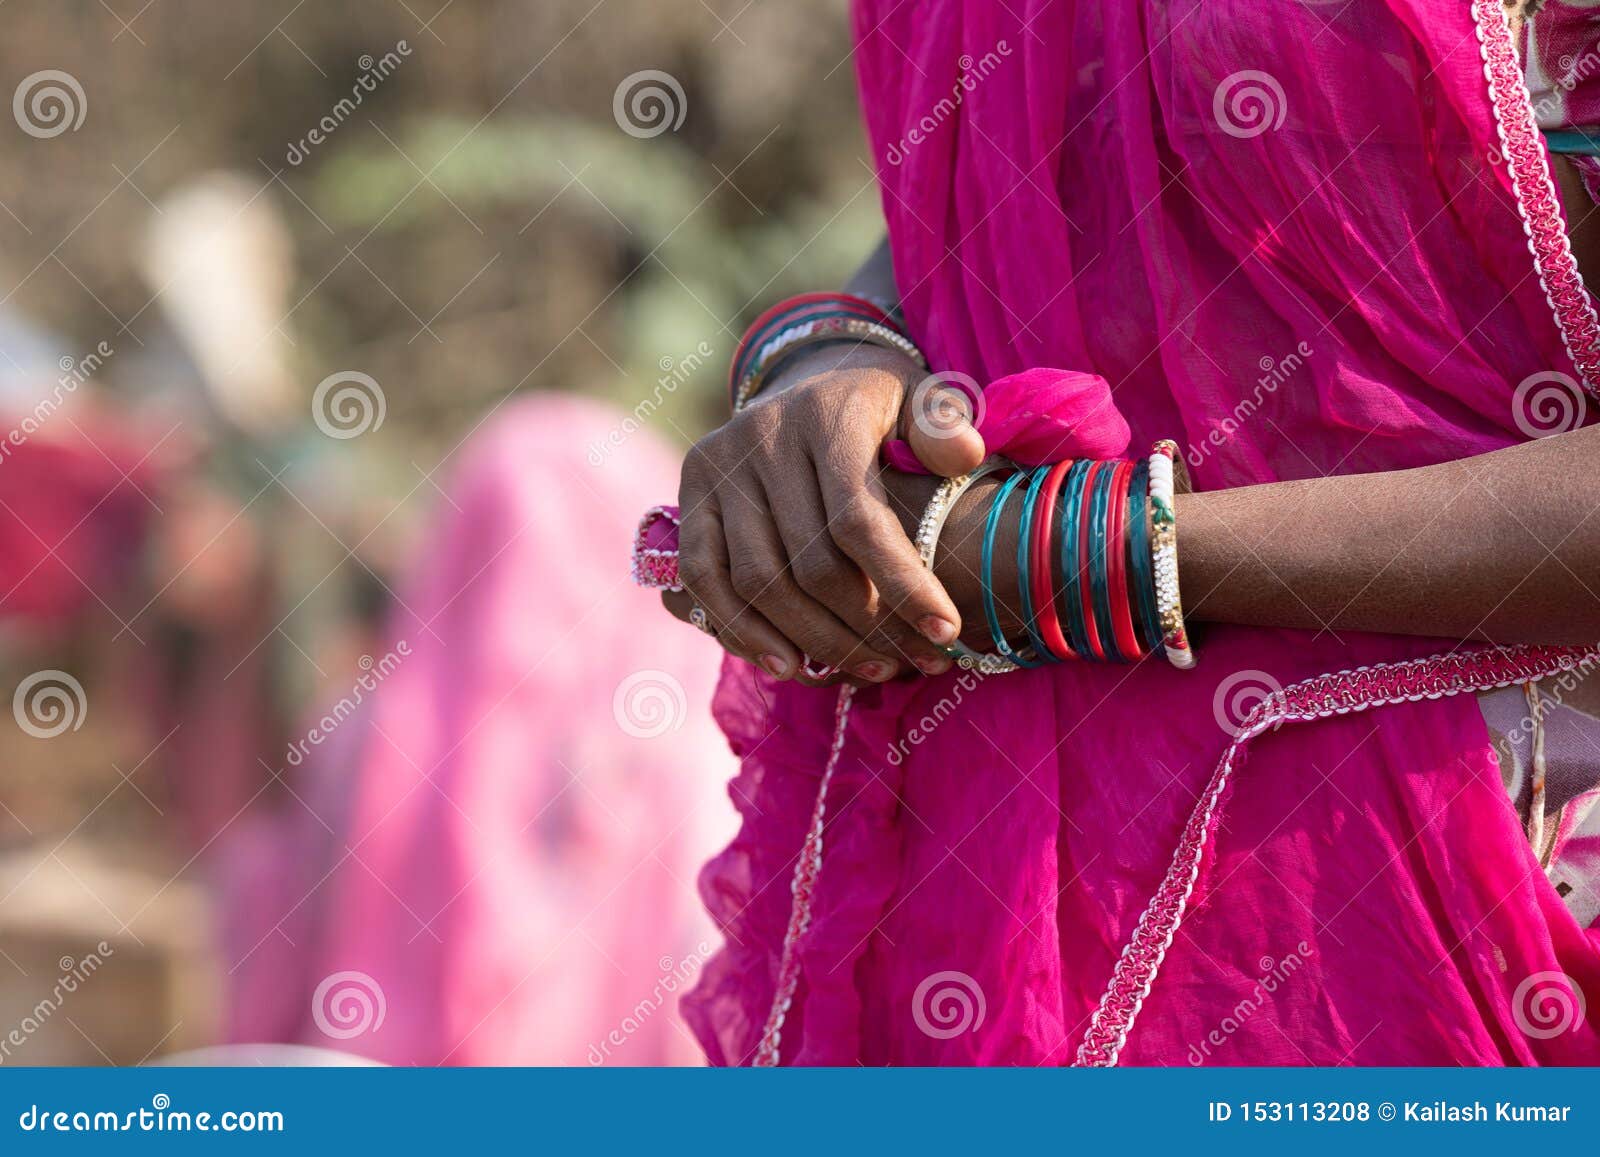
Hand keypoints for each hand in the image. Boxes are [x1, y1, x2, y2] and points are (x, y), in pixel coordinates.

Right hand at [663, 342, 984, 683]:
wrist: (810, 380)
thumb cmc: (881, 410)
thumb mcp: (922, 401)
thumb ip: (944, 427)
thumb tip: (965, 454)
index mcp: (826, 414)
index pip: (858, 518)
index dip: (902, 583)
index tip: (945, 630)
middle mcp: (763, 436)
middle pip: (810, 563)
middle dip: (867, 627)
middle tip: (914, 662)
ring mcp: (719, 467)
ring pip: (759, 582)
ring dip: (814, 641)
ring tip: (867, 671)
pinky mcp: (690, 495)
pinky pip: (704, 578)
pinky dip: (741, 630)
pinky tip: (788, 665)